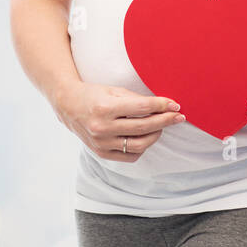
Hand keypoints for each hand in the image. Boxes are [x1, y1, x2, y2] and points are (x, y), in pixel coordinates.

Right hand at [54, 81, 184, 162]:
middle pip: (143, 127)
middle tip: (178, 116)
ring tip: (161, 126)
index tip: (176, 105)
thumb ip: (137, 100)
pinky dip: (142, 147)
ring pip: (139, 145)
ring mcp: (101, 143)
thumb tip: (163, 106)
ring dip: (156, 135)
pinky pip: (130, 155)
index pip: (141, 108)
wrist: (68, 105)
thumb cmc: (94, 94)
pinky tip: (146, 137)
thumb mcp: (114, 91)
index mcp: (105, 108)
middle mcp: (102, 127)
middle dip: (165, 121)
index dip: (162, 106)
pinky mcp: (101, 153)